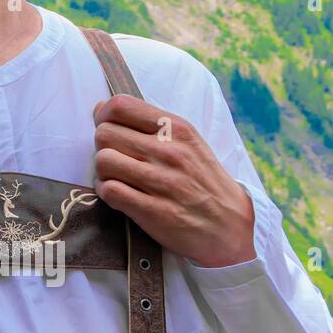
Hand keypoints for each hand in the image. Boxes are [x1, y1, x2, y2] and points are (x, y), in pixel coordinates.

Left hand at [92, 95, 255, 267]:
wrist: (231, 227)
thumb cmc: (202, 180)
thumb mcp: (188, 142)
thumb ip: (149, 124)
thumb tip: (100, 108)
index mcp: (177, 129)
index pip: (121, 106)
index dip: (103, 115)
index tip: (106, 125)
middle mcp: (170, 152)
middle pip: (105, 134)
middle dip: (103, 146)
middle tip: (117, 158)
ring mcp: (163, 182)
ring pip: (103, 161)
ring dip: (103, 171)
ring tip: (118, 178)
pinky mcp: (155, 211)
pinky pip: (109, 190)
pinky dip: (107, 192)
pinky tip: (120, 195)